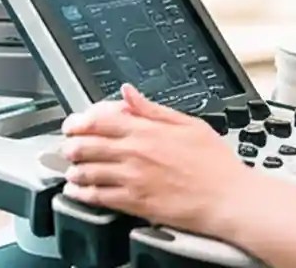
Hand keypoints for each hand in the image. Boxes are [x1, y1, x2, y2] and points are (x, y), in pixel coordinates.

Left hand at [59, 84, 253, 236]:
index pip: (100, 120)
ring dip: (73, 169)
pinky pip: (97, 197)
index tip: (73, 124)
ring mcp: (132, 179)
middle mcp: (135, 153)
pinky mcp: (133, 203)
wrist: (226, 197)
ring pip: (87, 171)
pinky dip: (81, 193)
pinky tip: (77, 190)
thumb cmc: (215, 163)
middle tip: (68, 146)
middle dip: (71, 145)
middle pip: (87, 145)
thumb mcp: (190, 124)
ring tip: (71, 168)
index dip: (79, 121)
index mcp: (148, 131)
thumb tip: (129, 93)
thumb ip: (154, 109)